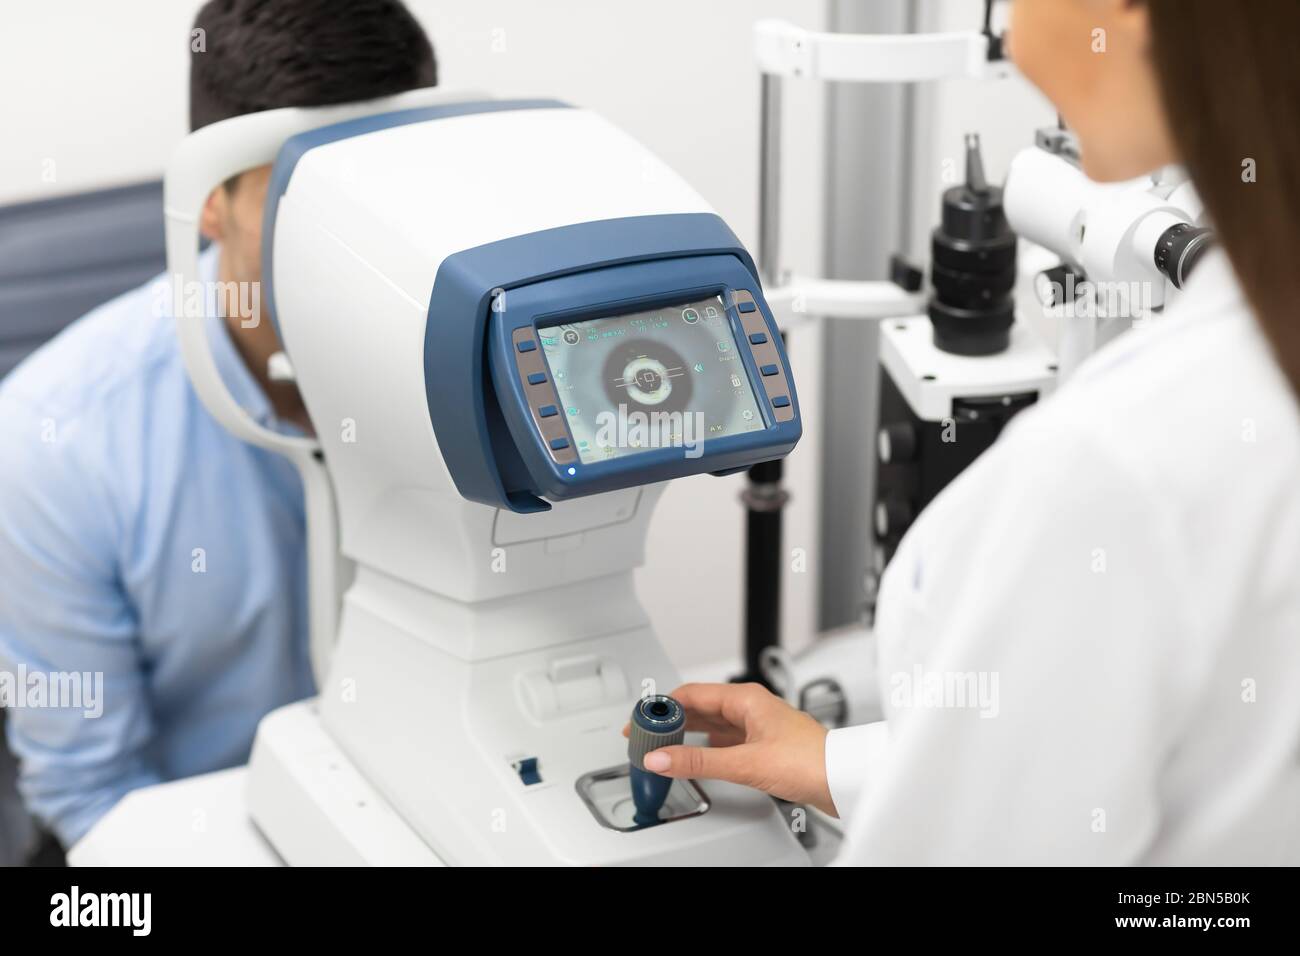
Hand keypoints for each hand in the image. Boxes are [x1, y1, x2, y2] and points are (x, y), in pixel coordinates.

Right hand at [622, 682, 835, 815]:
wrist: (844, 778)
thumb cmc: (810, 760)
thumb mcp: (745, 763)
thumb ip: (698, 762)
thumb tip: (662, 757)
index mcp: (746, 698)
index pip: (692, 693)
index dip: (663, 707)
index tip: (642, 720)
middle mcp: (751, 707)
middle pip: (700, 707)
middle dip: (672, 720)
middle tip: (646, 733)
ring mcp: (758, 726)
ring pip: (712, 723)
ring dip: (688, 733)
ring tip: (664, 744)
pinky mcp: (763, 745)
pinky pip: (725, 739)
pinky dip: (706, 747)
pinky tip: (696, 756)